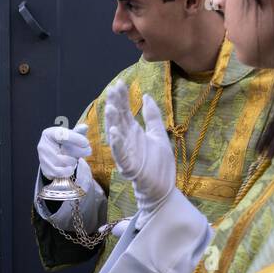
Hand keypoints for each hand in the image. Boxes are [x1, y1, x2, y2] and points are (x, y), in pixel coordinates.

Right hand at [36, 123, 90, 179]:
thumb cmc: (63, 145)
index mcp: (49, 133)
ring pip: (64, 162)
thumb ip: (77, 132)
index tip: (86, 143)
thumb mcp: (71, 137)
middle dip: (79, 151)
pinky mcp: (45, 169)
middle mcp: (43, 145)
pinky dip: (68, 171)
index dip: (76, 139)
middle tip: (88, 151)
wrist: (54, 159)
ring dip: (73, 162)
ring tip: (74, 159)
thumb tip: (84, 127)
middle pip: (65, 150)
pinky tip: (71, 168)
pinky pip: (60, 172)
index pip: (63, 135)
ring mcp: (43, 158)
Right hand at [104, 85, 175, 216]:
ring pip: (116, 136)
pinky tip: (115, 132)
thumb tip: (146, 96)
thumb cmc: (159, 164)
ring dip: (112, 122)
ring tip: (110, 107)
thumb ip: (152, 116)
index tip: (120, 84)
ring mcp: (126, 154)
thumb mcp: (158, 134)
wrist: (163, 188)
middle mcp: (127, 141)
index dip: (122, 98)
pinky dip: (117, 144)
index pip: (125, 112)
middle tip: (112, 90)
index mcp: (133, 133)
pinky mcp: (129, 167)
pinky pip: (120, 155)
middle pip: (118, 120)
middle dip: (115, 105)